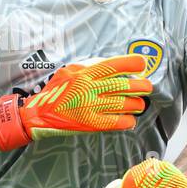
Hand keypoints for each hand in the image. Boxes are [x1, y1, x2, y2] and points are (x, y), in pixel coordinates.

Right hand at [0, 53, 152, 150]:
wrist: (39, 114)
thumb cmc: (57, 91)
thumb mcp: (70, 71)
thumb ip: (90, 66)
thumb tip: (114, 65)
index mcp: (84, 73)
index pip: (113, 65)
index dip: (132, 64)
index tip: (142, 64)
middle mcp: (89, 89)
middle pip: (125, 86)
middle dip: (141, 86)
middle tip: (147, 87)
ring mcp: (91, 106)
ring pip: (125, 104)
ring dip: (137, 104)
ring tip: (139, 104)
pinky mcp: (92, 123)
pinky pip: (118, 122)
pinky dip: (128, 120)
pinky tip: (130, 119)